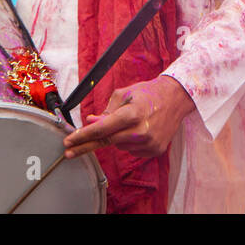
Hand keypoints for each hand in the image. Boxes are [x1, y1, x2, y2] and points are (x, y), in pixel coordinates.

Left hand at [63, 75, 195, 159]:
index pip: (102, 129)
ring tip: (129, 122)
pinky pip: (131, 150)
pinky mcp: (154, 151)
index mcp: (133, 114)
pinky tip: (137, 130)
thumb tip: (91, 122)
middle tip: (69, 150)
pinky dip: (128, 142)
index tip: (68, 142)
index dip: (83, 136)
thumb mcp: (124, 94)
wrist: (175, 99)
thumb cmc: (147, 93)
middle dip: (88, 143)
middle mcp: (141, 131)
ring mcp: (149, 143)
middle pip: (107, 141)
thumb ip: (107, 110)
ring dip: (115, 137)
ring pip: (119, 145)